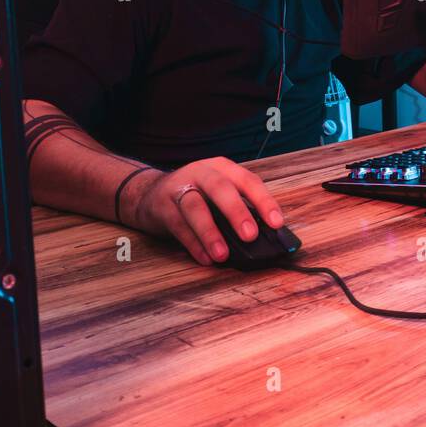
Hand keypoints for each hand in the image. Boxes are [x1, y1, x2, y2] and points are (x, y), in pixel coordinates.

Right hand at [131, 157, 284, 265]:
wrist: (149, 192)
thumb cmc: (195, 194)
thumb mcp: (217, 192)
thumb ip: (238, 209)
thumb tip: (265, 238)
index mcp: (221, 168)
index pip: (247, 180)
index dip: (263, 201)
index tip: (276, 223)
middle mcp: (200, 173)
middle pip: (220, 188)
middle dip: (236, 212)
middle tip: (250, 236)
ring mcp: (178, 188)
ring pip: (195, 208)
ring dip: (210, 232)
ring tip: (222, 254)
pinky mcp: (161, 207)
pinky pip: (178, 226)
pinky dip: (193, 244)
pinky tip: (205, 258)